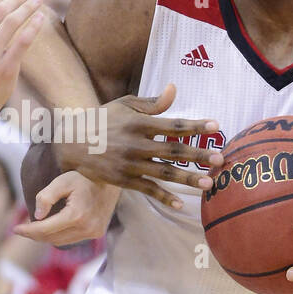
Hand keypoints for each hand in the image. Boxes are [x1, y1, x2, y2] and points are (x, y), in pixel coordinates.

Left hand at [14, 170, 121, 245]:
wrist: (112, 178)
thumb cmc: (85, 176)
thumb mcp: (62, 181)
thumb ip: (46, 197)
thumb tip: (37, 217)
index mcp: (76, 216)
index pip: (45, 230)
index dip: (28, 231)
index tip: (15, 229)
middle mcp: (86, 228)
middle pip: (52, 239)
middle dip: (35, 235)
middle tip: (22, 228)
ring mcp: (94, 233)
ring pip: (61, 242)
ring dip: (46, 237)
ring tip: (34, 228)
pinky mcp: (97, 233)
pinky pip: (72, 239)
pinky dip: (59, 236)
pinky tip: (51, 228)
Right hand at [52, 84, 222, 208]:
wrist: (72, 142)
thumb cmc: (104, 119)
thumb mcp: (125, 105)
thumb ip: (152, 102)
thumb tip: (174, 89)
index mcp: (140, 123)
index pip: (173, 125)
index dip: (195, 126)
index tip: (216, 126)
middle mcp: (136, 144)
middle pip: (173, 151)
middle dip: (198, 155)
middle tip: (220, 158)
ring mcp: (130, 164)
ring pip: (164, 172)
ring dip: (187, 178)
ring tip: (209, 183)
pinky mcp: (123, 180)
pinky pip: (148, 189)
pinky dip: (164, 197)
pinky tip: (180, 204)